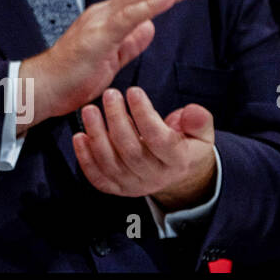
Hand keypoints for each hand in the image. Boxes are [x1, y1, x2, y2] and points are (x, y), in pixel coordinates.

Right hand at [19, 0, 211, 131]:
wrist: (43, 87)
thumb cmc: (71, 76)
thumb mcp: (110, 58)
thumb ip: (130, 43)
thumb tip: (151, 27)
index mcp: (105, 20)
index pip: (140, 0)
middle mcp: (101, 14)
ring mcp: (98, 23)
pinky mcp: (97, 37)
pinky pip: (127, 17)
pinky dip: (149, 5)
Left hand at [73, 87, 216, 208]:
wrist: (175, 174)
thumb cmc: (184, 144)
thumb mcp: (200, 133)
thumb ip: (198, 121)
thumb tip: (193, 112)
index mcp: (177, 161)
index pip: (159, 139)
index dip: (145, 114)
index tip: (133, 90)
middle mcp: (155, 176)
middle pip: (131, 150)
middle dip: (117, 119)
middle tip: (110, 93)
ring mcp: (134, 185)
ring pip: (110, 163)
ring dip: (96, 135)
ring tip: (89, 110)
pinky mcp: (116, 188)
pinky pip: (97, 177)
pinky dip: (85, 158)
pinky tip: (79, 136)